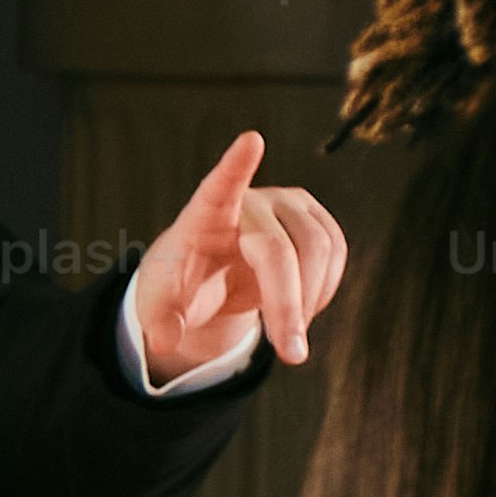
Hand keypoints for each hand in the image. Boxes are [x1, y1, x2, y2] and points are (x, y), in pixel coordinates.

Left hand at [131, 128, 347, 377]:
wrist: (207, 273)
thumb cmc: (180, 284)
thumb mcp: (161, 306)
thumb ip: (159, 322)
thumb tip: (161, 342)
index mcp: (205, 215)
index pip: (219, 186)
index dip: (235, 166)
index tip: (250, 141)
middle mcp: (251, 201)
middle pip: (279, 252)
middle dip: (287, 306)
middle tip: (291, 355)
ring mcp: (287, 204)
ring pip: (320, 250)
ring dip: (311, 301)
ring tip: (291, 337)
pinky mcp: (313, 217)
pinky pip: (336, 251)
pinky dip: (326, 288)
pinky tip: (304, 312)